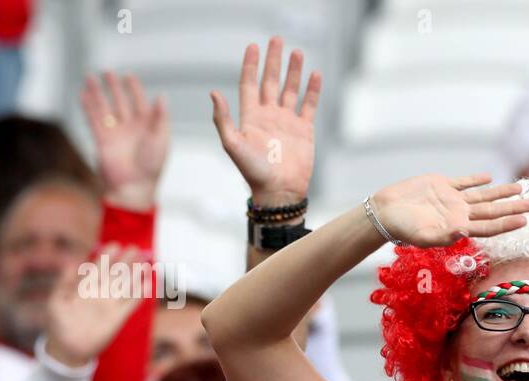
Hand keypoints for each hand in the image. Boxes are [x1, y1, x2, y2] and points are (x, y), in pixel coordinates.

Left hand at [44, 244, 142, 367]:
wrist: (66, 349)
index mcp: (85, 288)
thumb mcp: (56, 302)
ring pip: (125, 286)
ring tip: (144, 262)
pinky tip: (148, 283)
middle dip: (125, 262)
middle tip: (135, 249)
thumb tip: (72, 263)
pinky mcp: (118, 319)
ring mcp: (110, 306)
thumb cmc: (57, 324)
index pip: (98, 269)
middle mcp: (100, 295)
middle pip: (115, 275)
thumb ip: (64, 283)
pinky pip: (131, 304)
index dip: (106, 257)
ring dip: (135, 275)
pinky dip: (139, 294)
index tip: (115, 245)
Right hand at [81, 72, 169, 210]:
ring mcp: (116, 133)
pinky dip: (88, 107)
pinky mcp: (103, 140)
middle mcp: (131, 128)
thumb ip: (160, 117)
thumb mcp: (160, 139)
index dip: (135, 89)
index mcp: (147, 127)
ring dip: (97, 93)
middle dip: (114, 87)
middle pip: (121, 102)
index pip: (140, 103)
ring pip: (105, 108)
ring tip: (90, 77)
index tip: (129, 76)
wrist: (133, 187)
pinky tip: (83, 94)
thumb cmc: (151, 166)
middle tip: (107, 71)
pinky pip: (94, 120)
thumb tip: (161, 96)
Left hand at [211, 37, 321, 206]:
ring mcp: (287, 121)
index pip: (250, 83)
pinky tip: (314, 75)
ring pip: (291, 89)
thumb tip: (213, 92)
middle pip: (271, 81)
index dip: (251, 65)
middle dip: (273, 61)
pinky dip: (312, 90)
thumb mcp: (232, 144)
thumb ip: (223, 119)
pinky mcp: (304, 130)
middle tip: (277, 40)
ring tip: (298, 52)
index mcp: (250, 116)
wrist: (279, 191)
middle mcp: (269, 115)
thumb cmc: (253, 172)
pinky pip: (309, 105)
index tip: (253, 46)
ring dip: (294, 71)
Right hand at [370, 174, 528, 247]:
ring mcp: (452, 199)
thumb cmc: (402, 228)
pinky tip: (489, 178)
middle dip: (514, 207)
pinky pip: (464, 182)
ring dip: (502, 192)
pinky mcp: (441, 185)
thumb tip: (465, 232)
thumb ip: (444, 236)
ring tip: (521, 187)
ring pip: (483, 196)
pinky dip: (477, 180)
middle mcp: (460, 214)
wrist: (384, 210)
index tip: (525, 219)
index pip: (489, 227)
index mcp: (458, 227)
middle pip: (493, 211)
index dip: (507, 223)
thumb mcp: (423, 236)